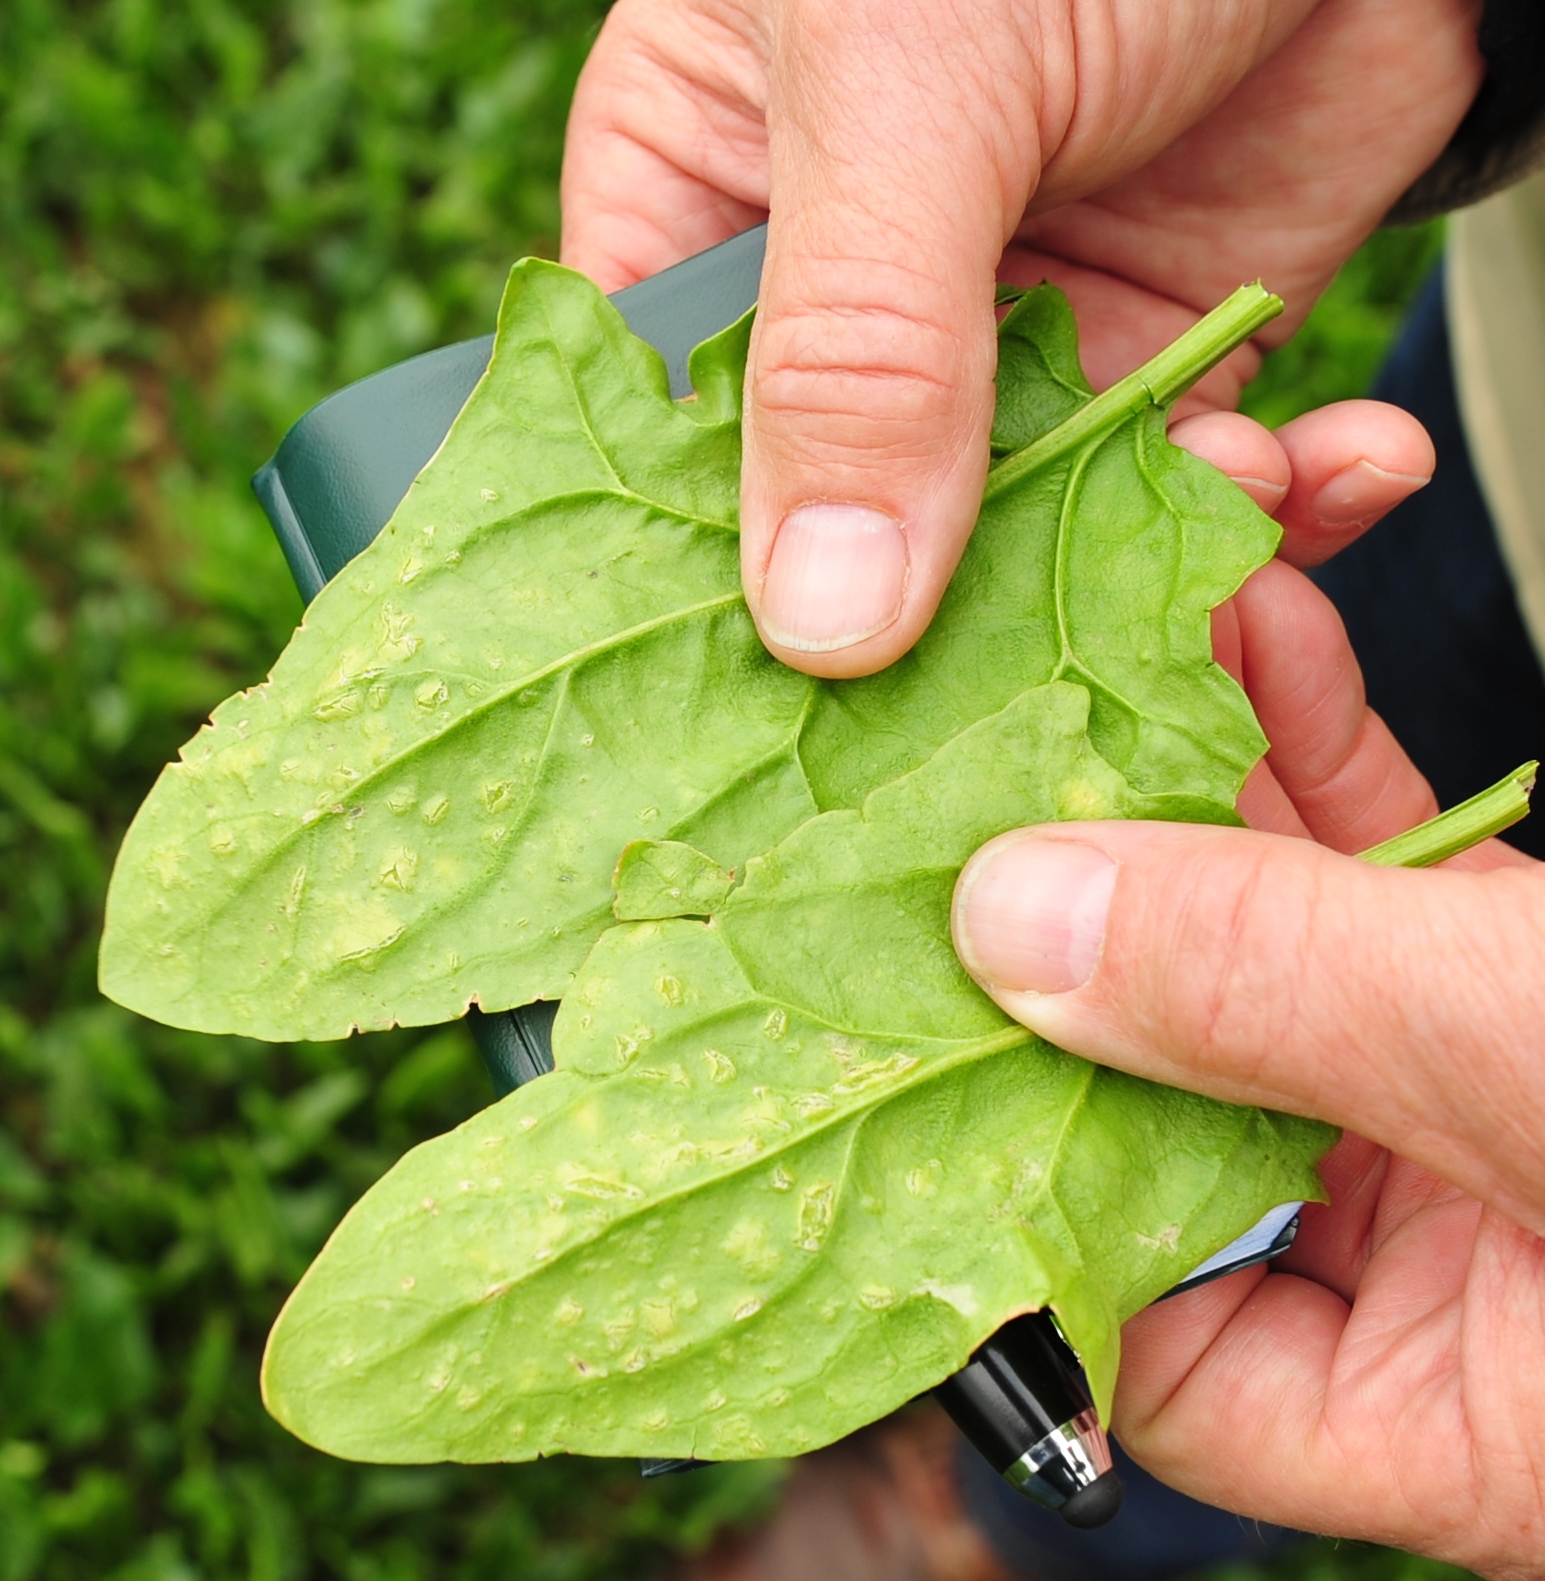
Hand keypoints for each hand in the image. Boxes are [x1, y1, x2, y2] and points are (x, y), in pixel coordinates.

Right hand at [561, 0, 1480, 674]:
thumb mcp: (909, 80)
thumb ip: (856, 347)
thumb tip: (819, 618)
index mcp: (708, 207)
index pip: (655, 439)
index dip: (693, 580)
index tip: (747, 706)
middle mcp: (848, 306)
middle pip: (838, 531)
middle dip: (927, 622)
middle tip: (998, 710)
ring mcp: (1005, 344)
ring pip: (1021, 542)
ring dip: (1124, 569)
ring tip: (1231, 529)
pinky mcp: (1160, 358)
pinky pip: (1179, 489)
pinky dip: (1260, 508)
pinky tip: (1322, 470)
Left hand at [950, 542, 1544, 1574]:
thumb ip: (1295, 1010)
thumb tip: (1013, 928)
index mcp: (1434, 1393)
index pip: (1140, 1321)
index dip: (1009, 1172)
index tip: (916, 998)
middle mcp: (1429, 1245)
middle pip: (1169, 1061)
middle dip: (1091, 869)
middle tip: (1010, 701)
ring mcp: (1466, 1088)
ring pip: (1259, 922)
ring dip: (1193, 748)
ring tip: (1145, 585)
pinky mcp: (1528, 965)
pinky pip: (1372, 847)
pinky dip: (1311, 726)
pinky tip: (1260, 604)